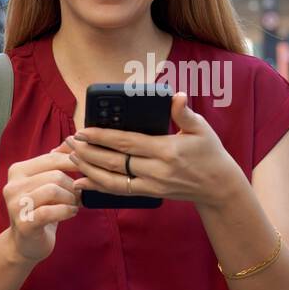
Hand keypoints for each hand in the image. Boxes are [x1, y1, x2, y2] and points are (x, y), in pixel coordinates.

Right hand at [2, 141, 81, 263]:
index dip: (74, 163)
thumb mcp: (46, 183)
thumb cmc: (40, 209)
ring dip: (71, 199)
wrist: (26, 243)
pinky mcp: (24, 223)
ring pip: (53, 190)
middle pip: (55, 175)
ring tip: (74, 204)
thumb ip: (56, 162)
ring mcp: (16, 205)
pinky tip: (70, 213)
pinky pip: (51, 211)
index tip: (88, 170)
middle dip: (73, 186)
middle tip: (79, 195)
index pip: (52, 158)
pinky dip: (66, 211)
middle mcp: (13, 186)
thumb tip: (72, 141)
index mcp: (18, 171)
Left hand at [64, 92, 240, 207]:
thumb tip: (177, 96)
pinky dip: (98, 187)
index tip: (84, 130)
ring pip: (112, 180)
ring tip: (71, 157)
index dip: (103, 137)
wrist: (218, 187)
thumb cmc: (210, 153)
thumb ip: (185, 114)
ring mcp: (152, 185)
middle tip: (69, 141)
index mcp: (166, 150)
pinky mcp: (150, 193)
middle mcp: (156, 170)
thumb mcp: (202, 130)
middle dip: (88, 152)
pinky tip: (82, 182)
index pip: (128, 143)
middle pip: (114, 162)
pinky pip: (119, 191)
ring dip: (88, 169)